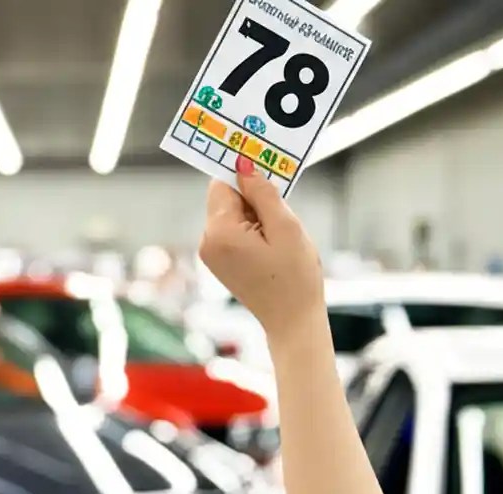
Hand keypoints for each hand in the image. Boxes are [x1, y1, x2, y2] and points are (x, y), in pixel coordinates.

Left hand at [200, 157, 325, 343]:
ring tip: (278, 237)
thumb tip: (243, 164)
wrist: (292, 320)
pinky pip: (234, 231)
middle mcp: (207, 242)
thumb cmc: (295, 277)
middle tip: (281, 215)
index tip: (268, 174)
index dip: (246, 176)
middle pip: (226, 199)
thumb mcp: (286, 228)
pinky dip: (253, 230)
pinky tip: (271, 246)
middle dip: (254, 199)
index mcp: (219, 233)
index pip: (223, 185)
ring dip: (256, 215)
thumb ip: (263, 193)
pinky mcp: (220, 262)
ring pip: (232, 214)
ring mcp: (211, 254)